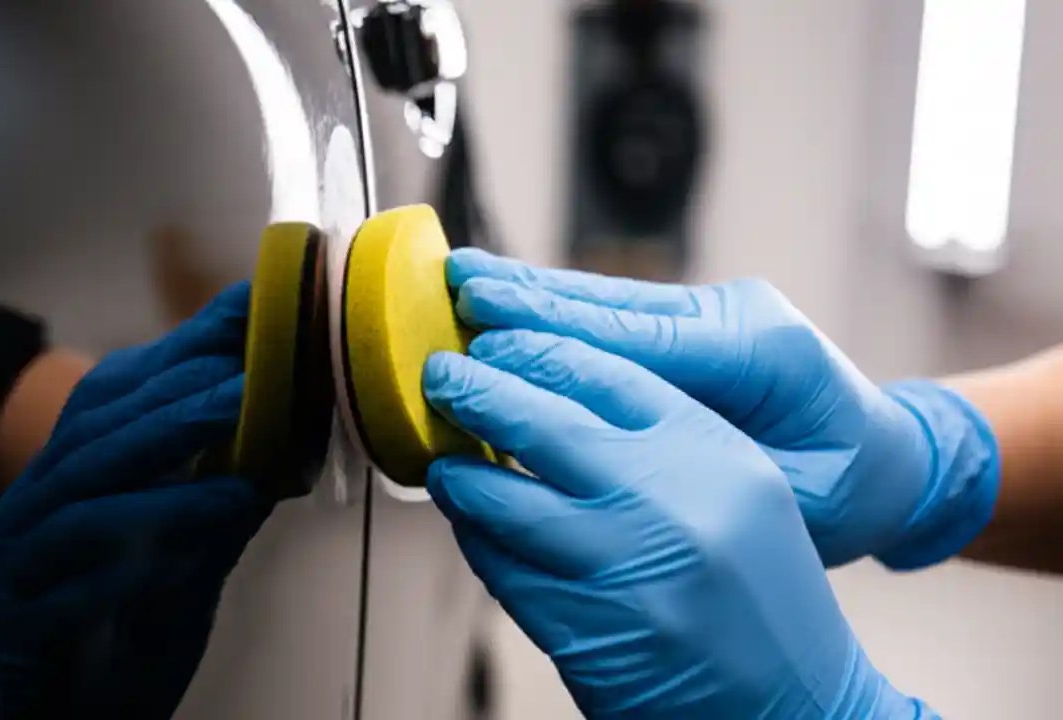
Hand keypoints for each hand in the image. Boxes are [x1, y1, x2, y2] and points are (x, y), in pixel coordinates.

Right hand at [0, 282, 271, 719]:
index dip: (177, 355)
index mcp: (68, 472)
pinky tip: (193, 559)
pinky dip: (136, 568)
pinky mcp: (17, 624)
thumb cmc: (133, 625)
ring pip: (82, 502)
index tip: (241, 320)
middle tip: (246, 385)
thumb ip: (225, 489)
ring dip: (165, 484)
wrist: (80, 717)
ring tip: (238, 478)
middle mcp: (31, 505)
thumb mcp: (195, 549)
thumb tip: (288, 432)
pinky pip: (73, 588)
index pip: (116, 394)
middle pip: (96, 435)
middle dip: (174, 405)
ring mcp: (14, 563)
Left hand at [423, 331, 935, 718]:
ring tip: (447, 467)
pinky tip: (474, 530)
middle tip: (442, 376)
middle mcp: (666, 501)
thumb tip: (552, 395)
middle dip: (477, 392)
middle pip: (542, 423)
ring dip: (461, 478)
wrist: (790, 707)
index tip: (494, 340)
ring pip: (504, 501)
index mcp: (712, 452)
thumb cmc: (761, 595)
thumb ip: (661, 440)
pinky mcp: (580, 629)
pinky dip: (479, 544)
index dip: (535, 350)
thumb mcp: (740, 491)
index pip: (603, 374)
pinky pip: (502, 571)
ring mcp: (620, 567)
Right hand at [445, 249, 999, 569]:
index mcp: (760, 354)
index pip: (634, 340)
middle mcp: (732, 318)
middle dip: (526, 296)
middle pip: (610, 304)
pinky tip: (514, 299)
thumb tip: (602, 454)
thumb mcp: (789, 498)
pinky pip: (618, 313)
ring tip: (466, 277)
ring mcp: (714, 313)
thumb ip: (701, 464)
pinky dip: (561, 308)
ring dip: (533, 291)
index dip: (552, 331)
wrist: (889, 459)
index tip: (483, 322)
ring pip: (607, 299)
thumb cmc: (846, 490)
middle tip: (454, 284)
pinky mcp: (697, 324)